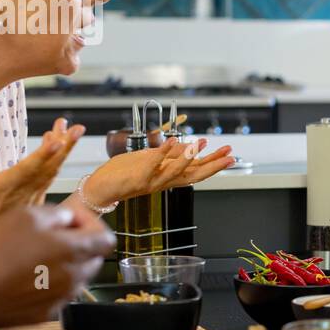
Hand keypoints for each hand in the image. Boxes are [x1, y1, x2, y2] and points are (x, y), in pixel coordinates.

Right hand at [0, 117, 83, 235]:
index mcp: (5, 187)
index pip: (28, 169)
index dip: (44, 155)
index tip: (58, 141)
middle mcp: (23, 193)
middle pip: (49, 167)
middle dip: (65, 147)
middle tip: (78, 129)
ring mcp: (33, 198)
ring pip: (52, 172)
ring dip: (63, 151)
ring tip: (71, 130)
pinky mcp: (36, 201)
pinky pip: (50, 178)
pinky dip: (56, 161)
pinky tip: (58, 147)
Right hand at [0, 204, 114, 327]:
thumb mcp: (25, 216)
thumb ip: (57, 214)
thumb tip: (69, 219)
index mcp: (76, 252)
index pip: (106, 238)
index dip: (91, 224)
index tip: (68, 219)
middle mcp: (77, 278)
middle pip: (92, 258)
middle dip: (77, 243)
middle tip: (47, 235)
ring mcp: (62, 299)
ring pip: (75, 276)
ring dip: (63, 263)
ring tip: (31, 255)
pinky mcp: (46, 314)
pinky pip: (56, 292)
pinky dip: (48, 282)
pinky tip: (22, 277)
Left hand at [85, 138, 234, 204]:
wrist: (99, 189)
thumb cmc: (121, 175)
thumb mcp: (148, 160)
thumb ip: (166, 154)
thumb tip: (185, 145)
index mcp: (167, 178)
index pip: (196, 171)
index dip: (214, 164)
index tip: (230, 156)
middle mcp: (163, 182)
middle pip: (193, 175)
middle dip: (212, 165)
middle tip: (229, 156)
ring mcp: (151, 181)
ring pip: (175, 172)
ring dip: (190, 158)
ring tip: (202, 144)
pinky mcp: (137, 178)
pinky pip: (152, 165)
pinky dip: (163, 153)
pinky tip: (173, 140)